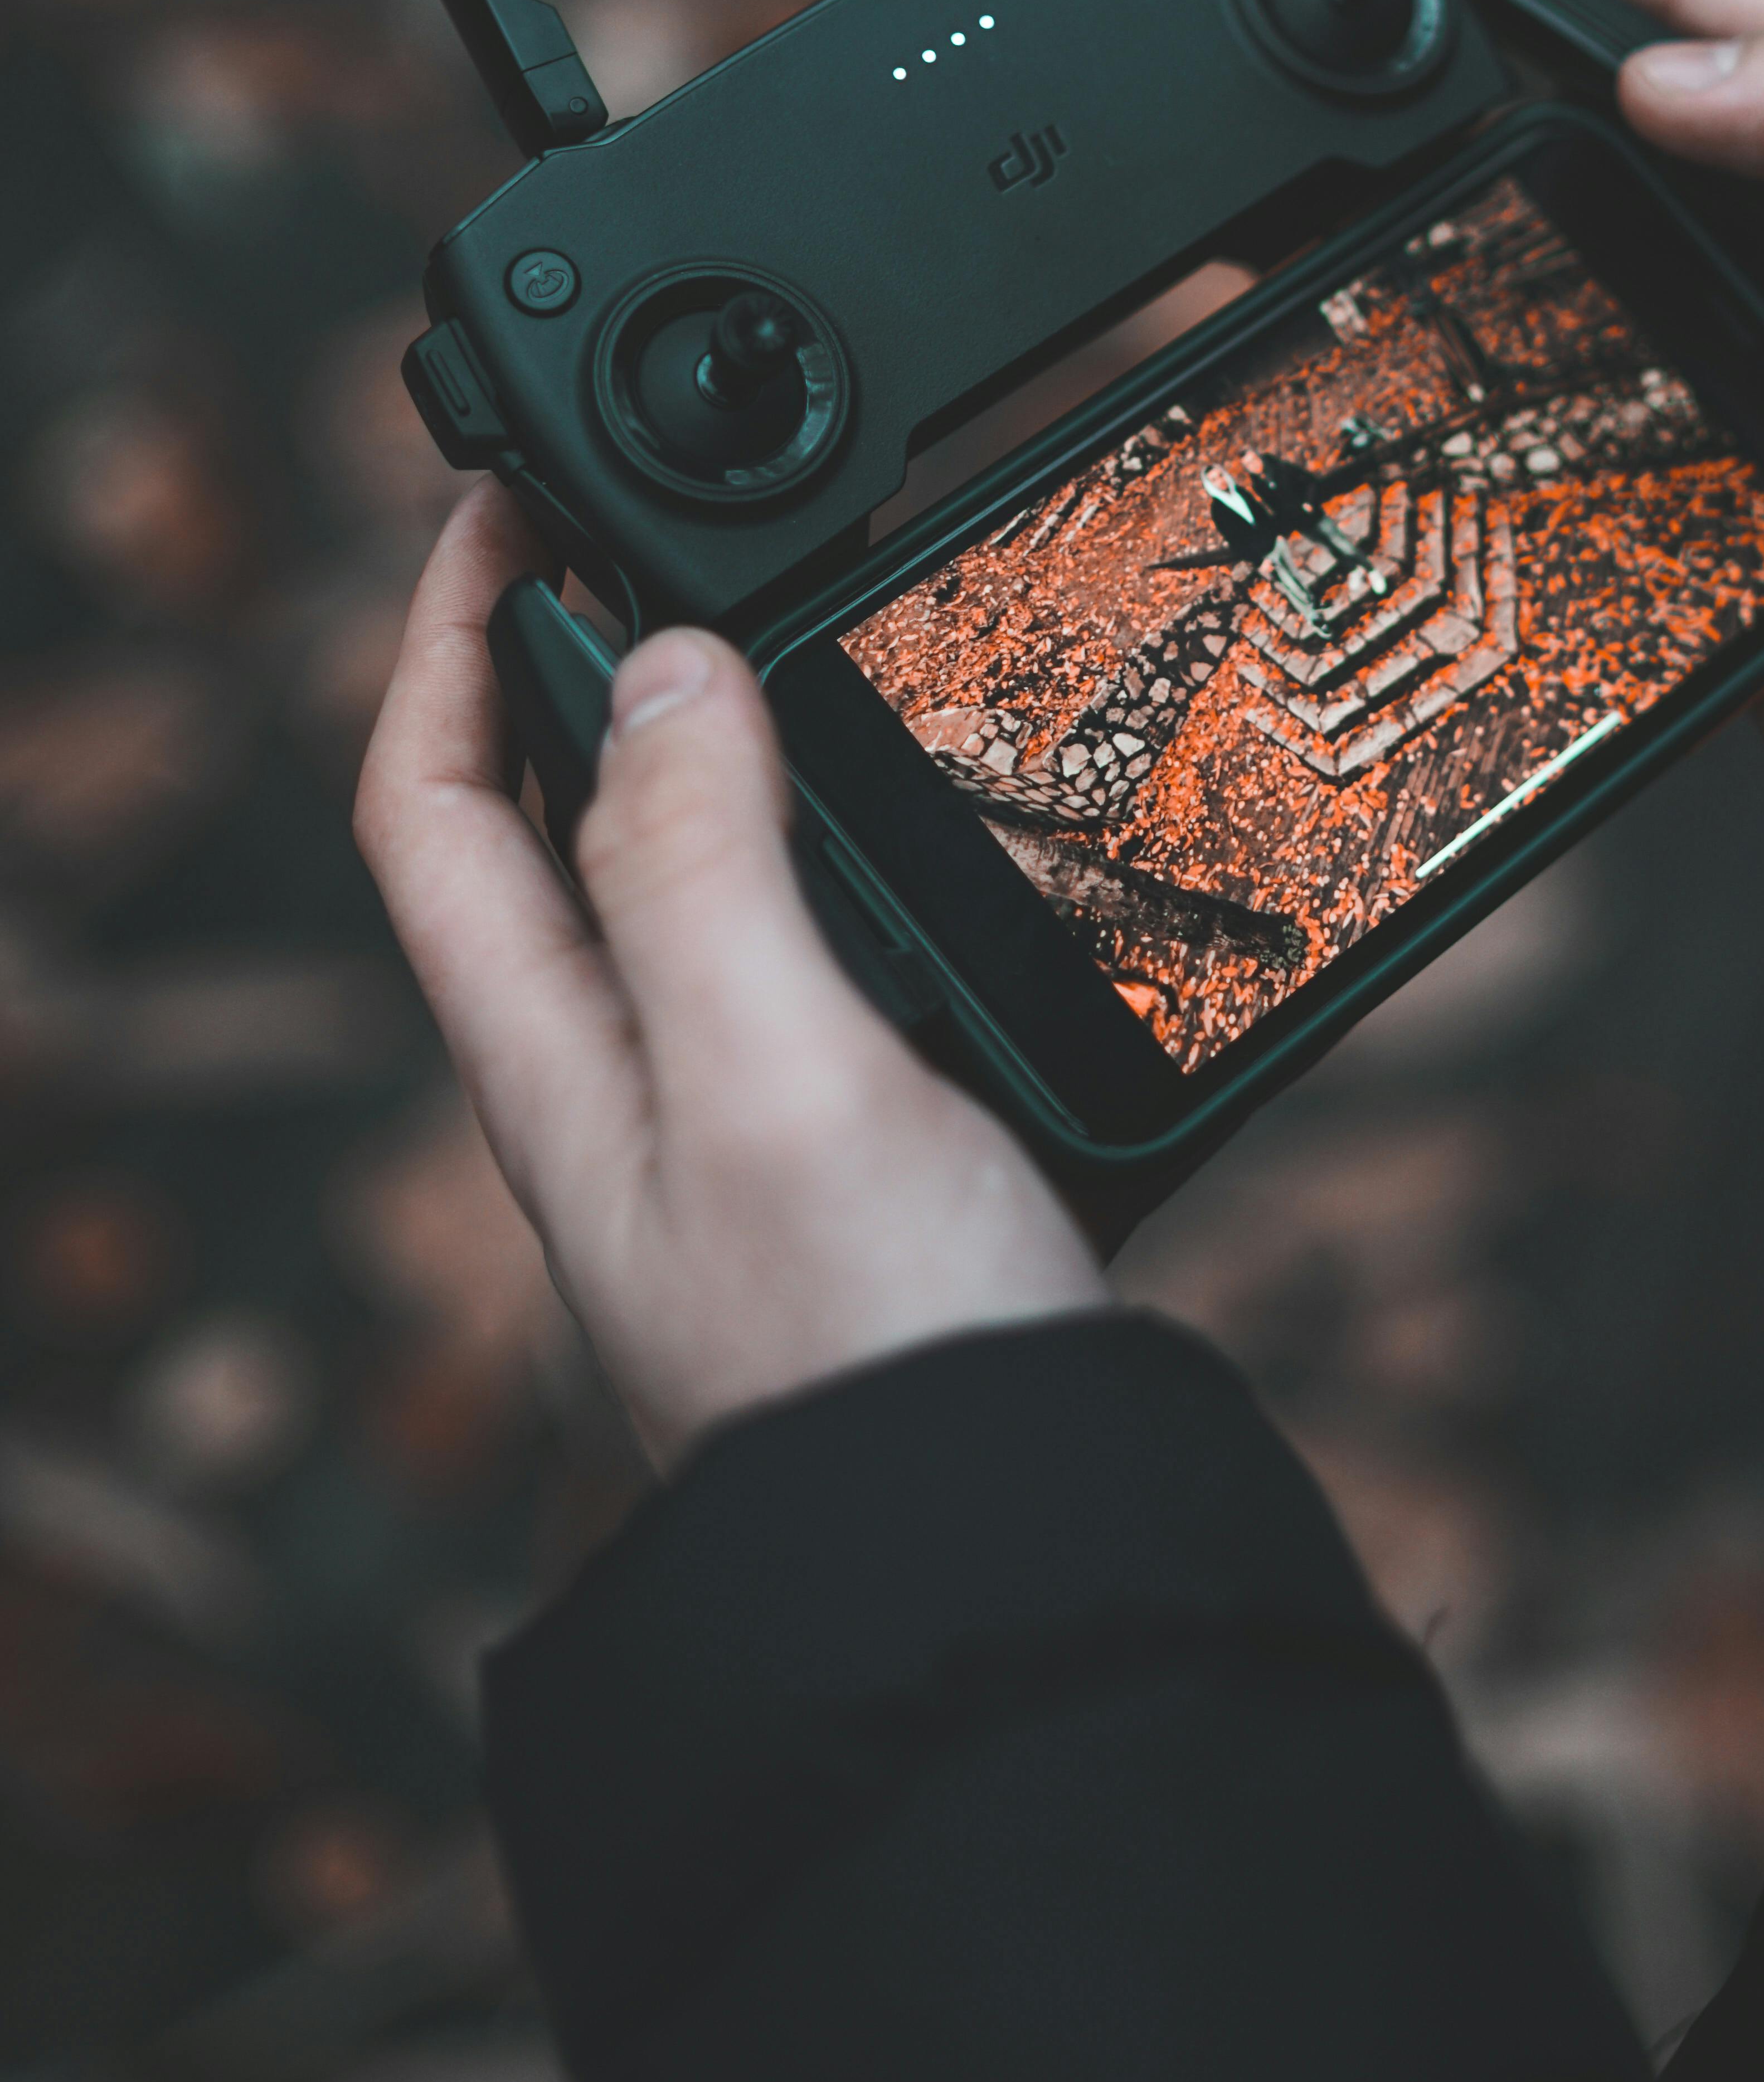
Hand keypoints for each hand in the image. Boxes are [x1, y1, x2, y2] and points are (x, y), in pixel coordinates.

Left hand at [354, 482, 1101, 1471]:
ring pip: (716, 902)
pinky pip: (853, 980)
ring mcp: (760, 1147)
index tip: (508, 491)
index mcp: (562, 1072)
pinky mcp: (886, 1180)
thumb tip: (654, 664)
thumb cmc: (872, 1370)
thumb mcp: (772, 1076)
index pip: (428, 811)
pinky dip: (890, 878)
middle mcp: (638, 1103)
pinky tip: (978, 856)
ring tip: (837, 649)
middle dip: (595, 664)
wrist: (1017, 1590)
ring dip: (752, 761)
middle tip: (691, 535)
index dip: (439, 632)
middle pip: (558, 840)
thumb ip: (702, 867)